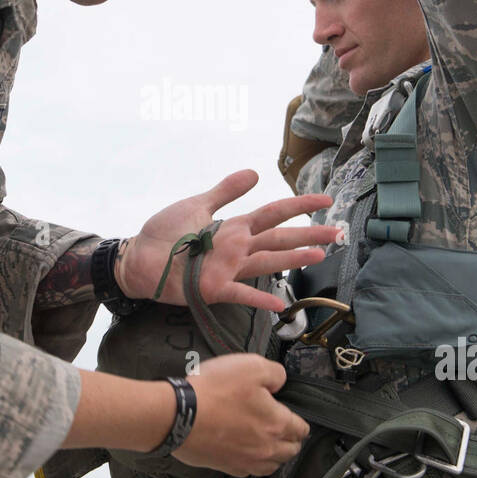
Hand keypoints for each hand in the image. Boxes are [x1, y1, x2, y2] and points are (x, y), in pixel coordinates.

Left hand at [116, 169, 338, 311]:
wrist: (138, 259)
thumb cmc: (165, 233)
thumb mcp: (197, 205)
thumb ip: (225, 191)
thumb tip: (255, 172)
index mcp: (235, 226)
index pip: (274, 212)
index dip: (300, 204)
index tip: (325, 199)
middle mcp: (237, 247)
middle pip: (280, 237)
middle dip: (309, 234)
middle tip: (338, 233)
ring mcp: (228, 268)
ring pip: (268, 261)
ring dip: (293, 258)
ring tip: (319, 255)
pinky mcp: (214, 288)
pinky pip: (241, 293)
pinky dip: (259, 299)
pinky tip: (280, 305)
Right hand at [173, 354, 308, 476]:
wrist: (179, 414)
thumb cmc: (215, 390)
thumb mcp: (251, 366)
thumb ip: (275, 373)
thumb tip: (281, 382)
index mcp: (277, 424)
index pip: (301, 429)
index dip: (300, 420)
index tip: (294, 414)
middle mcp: (265, 448)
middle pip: (290, 451)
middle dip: (291, 440)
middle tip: (284, 429)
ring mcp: (245, 460)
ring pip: (272, 465)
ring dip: (275, 455)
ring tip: (269, 443)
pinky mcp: (225, 466)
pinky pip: (248, 470)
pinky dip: (252, 462)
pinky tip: (246, 451)